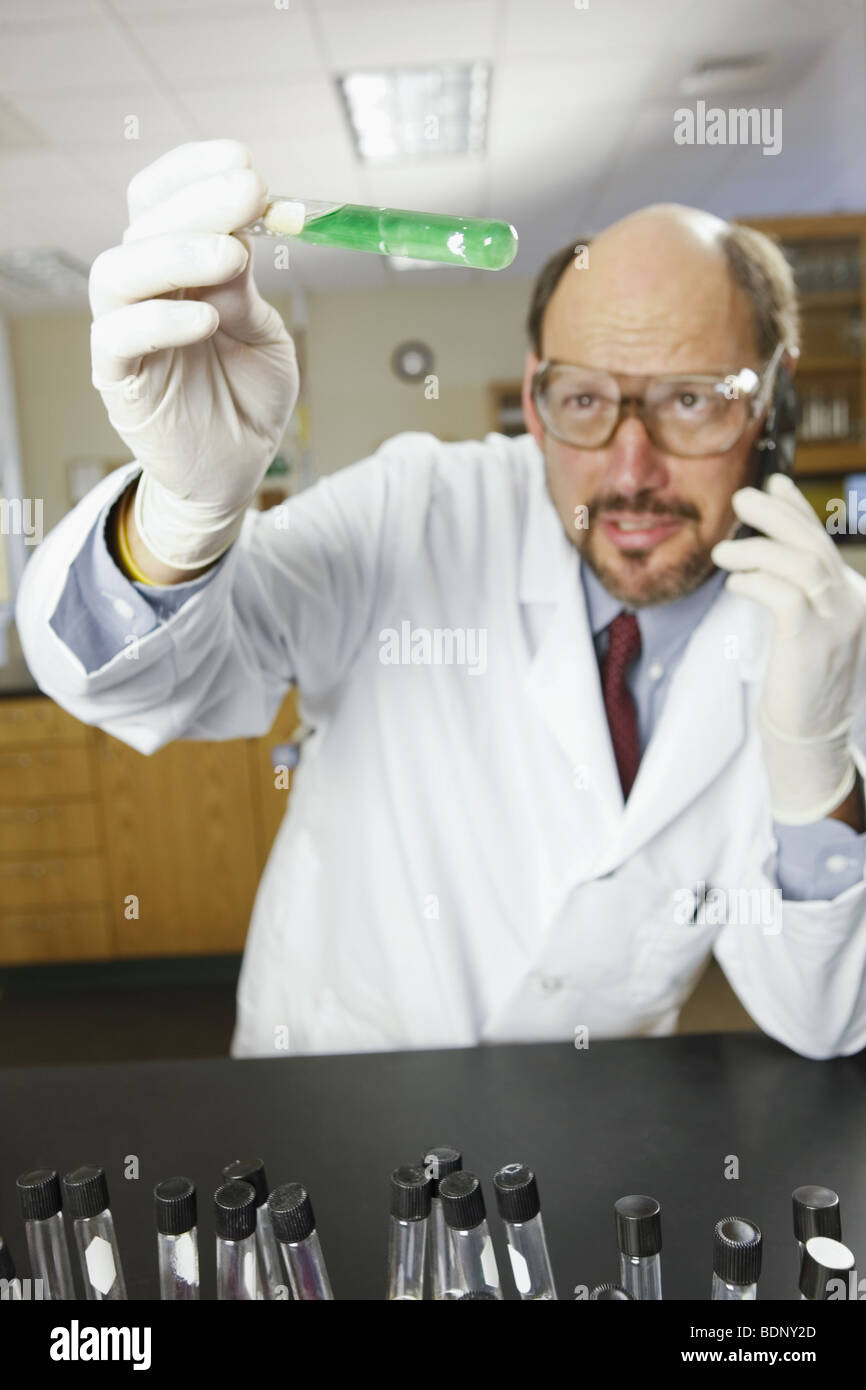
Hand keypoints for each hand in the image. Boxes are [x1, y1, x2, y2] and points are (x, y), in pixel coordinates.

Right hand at [89, 140, 298, 568]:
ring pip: (119, 271)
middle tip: (251, 192)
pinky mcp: (118, 378)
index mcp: (176, 268)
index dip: (193, 172)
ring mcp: (125, 332)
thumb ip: (248, 293)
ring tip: (232, 255)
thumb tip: (235, 246)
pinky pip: (120, 336)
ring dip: (176, 251)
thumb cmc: (249, 399)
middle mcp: (144, 291)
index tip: (243, 161)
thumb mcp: (266, 336)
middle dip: (198, 201)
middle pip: (142, 225)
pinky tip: (209, 319)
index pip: (161, 199)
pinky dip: (162, 320)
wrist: (237, 471)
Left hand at [711, 472, 865, 824]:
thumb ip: (788, 593)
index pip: (823, 542)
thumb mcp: (797, 633)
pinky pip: (785, 596)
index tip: (774, 483)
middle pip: (815, 544)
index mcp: (848, 600)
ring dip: (758, 548)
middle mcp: (848, 607)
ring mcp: (835, 624)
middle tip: (741, 497)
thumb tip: (760, 558)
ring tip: (723, 550)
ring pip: (801, 564)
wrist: (808, 739)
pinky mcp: (810, 643)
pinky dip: (756, 581)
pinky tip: (736, 583)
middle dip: (777, 513)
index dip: (798, 509)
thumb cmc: (794, 687)